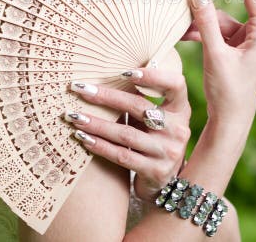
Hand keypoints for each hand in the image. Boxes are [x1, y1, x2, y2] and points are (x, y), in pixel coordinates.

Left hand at [67, 68, 191, 199]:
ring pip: (126, 134)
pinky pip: (122, 156)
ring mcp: (168, 152)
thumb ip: (143, 100)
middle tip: (80, 88)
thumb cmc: (154, 139)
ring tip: (74, 116)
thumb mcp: (158, 119)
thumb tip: (107, 73)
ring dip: (97, 124)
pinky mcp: (155, 171)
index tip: (125, 72)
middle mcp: (178, 129)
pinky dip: (100, 146)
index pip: (175, 85)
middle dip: (106, 96)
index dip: (154, 76)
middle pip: (139, 107)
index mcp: (180, 109)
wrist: (165, 182)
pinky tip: (83, 138)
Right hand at [186, 0, 255, 125]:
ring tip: (179, 15)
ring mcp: (248, 42)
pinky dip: (202, 31)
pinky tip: (182, 32)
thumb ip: (205, 20)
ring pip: (222, 19)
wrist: (231, 124)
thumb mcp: (214, 53)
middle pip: (240, 0)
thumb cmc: (228, 92)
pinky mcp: (237, 51)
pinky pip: (218, 33)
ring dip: (201, 18)